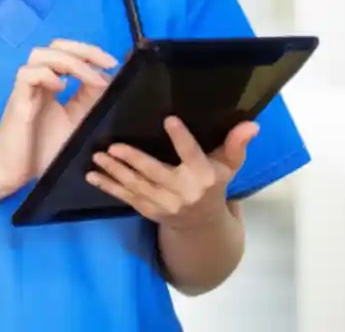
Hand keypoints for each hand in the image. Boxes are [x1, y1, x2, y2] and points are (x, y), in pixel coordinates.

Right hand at [0, 39, 117, 192]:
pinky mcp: (17, 101)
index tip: (112, 64)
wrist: (10, 173)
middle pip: (55, 46)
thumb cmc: (40, 151)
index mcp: (50, 84)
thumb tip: (107, 79)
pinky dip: (48, 75)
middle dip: (84, 49)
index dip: (90, 53)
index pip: (68, 54)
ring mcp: (25, 89)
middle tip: (107, 62)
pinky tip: (61, 89)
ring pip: (41, 55)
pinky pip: (28, 74)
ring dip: (70, 61)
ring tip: (89, 78)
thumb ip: (89, 101)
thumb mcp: (75, 122)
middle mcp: (37, 81)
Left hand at [86, 117, 259, 230]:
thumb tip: (252, 124)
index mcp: (203, 176)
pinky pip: (126, 197)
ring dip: (115, 172)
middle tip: (114, 146)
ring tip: (98, 157)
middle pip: (156, 173)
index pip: (192, 154)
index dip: (181, 138)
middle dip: (134, 160)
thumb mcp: (228, 165)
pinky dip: (108, 187)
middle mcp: (183, 191)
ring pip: (136, 186)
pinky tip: (93, 176)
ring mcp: (163, 203)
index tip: (169, 120)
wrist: (201, 224)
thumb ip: (236, 144)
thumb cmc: (213, 184)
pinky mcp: (148, 210)